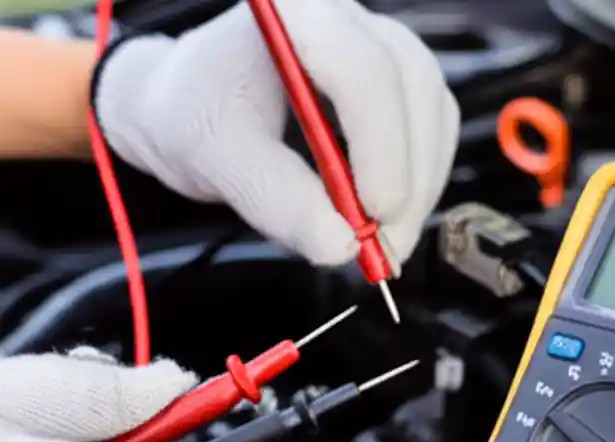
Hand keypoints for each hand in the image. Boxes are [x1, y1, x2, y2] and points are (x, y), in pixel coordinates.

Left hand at [93, 0, 457, 271]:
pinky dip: (417, 173)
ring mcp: (375, 41)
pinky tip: (388, 215)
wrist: (185, 104)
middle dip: (407, 174)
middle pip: (411, 86)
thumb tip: (339, 246)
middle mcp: (345, 17)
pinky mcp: (391, 75)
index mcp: (298, 14)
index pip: (362, 71)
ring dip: (419, 179)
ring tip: (386, 241)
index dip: (379, 146)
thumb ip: (275, 199)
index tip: (374, 214)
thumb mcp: (218, 161)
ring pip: (429, 105)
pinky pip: (427, 120)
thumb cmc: (193, 117)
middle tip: (387, 246)